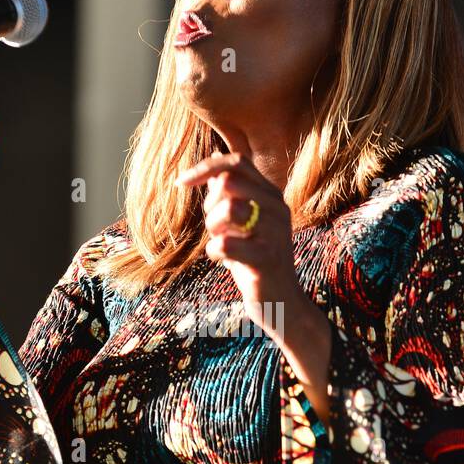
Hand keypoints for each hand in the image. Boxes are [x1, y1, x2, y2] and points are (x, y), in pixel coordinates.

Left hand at [175, 146, 332, 422]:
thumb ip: (232, 193)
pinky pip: (224, 244)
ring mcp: (275, 233)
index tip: (181, 182)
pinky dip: (214, 252)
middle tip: (215, 229)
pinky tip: (223, 261)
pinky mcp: (266, 260)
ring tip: (221, 243)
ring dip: (213, 227)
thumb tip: (213, 160)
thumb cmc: (256, 260)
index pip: (237, 162)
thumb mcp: (245, 221)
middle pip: (229, 182)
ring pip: (228, 207)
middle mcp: (278, 208)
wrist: (281, 302)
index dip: (205, 167)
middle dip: (209, 205)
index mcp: (272, 195)